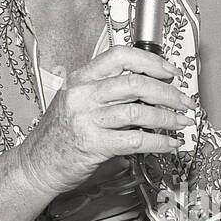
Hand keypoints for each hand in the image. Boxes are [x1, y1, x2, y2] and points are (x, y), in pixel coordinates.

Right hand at [21, 45, 195, 195]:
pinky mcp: (93, 144)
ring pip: (139, 112)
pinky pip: (136, 140)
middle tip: (183, 100)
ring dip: (167, 118)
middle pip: (135, 82)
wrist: (36, 165)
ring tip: (180, 123)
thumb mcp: (76, 102)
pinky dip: (158, 142)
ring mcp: (87, 119)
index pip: (119, 56)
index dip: (150, 61)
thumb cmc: (58, 136)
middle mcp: (82, 95)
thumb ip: (106, 92)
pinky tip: (168, 143)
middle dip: (168, 92)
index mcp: (80, 79)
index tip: (168, 70)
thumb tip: (148, 90)